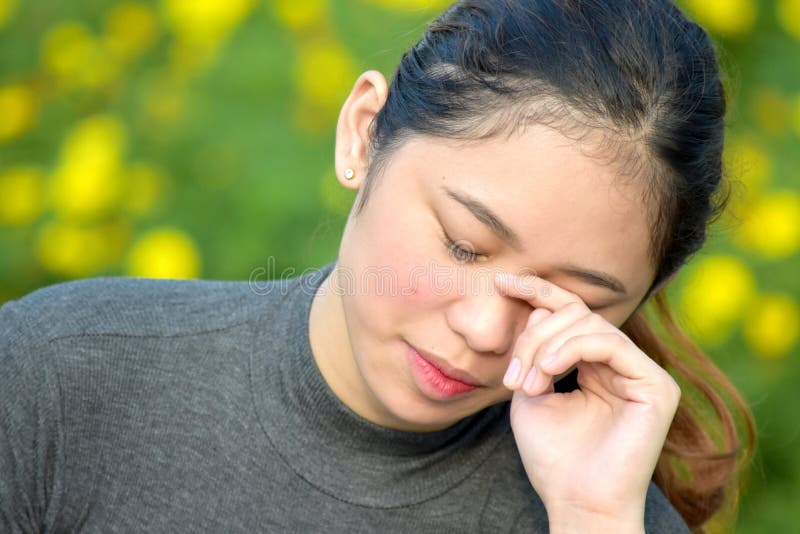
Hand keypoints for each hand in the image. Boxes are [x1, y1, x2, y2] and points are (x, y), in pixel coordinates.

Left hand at [494, 272, 680, 531]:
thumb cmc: (552, 456)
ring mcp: (642, 373)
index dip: (538, 292)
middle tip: (513, 376)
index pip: (571, 313)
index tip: (502, 282)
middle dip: (534, 336)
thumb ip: (533, 350)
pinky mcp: (656, 386)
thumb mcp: (530, 391)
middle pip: (575, 315)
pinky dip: (570, 350)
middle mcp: (622, 364)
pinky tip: (548, 372)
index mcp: (595, 365)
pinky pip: (609, 344)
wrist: (576, 502)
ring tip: (526, 384)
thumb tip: (540, 306)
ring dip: (546, 348)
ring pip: (589, 325)